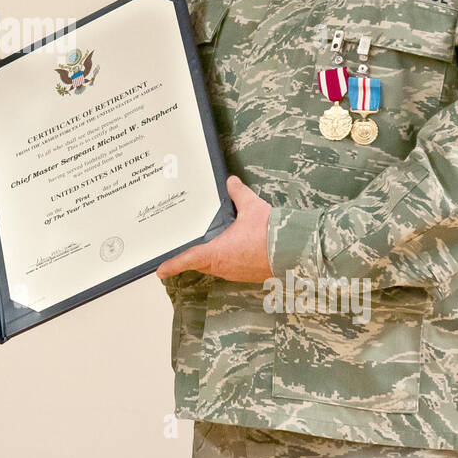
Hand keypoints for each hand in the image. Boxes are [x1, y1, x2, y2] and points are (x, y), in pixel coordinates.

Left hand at [156, 175, 273, 282]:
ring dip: (211, 260)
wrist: (296, 251)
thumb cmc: (271, 232)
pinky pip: (232, 270)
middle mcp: (225, 267)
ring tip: (208, 250)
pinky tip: (234, 252)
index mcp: (218, 252)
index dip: (173, 265)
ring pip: (217, 268)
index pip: (189, 259)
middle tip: (182, 257)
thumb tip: (231, 182)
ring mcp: (238, 274)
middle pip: (202, 264)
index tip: (160, 271)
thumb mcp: (252, 207)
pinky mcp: (250, 275)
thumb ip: (239, 193)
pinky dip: (228, 262)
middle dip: (192, 260)